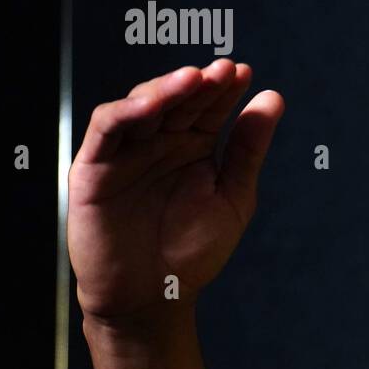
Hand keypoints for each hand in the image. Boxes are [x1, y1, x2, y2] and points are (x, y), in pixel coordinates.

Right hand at [67, 60, 283, 325]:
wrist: (152, 298)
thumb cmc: (191, 252)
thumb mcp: (233, 197)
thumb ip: (249, 149)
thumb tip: (273, 99)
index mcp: (192, 147)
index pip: (208, 107)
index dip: (225, 88)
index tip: (245, 73)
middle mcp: (158, 143)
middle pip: (178, 100)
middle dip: (200, 83)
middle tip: (223, 70)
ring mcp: (126, 152)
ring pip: (141, 106)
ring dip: (166, 89)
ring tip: (194, 78)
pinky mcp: (94, 168)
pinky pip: (106, 130)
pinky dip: (127, 112)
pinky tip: (152, 103)